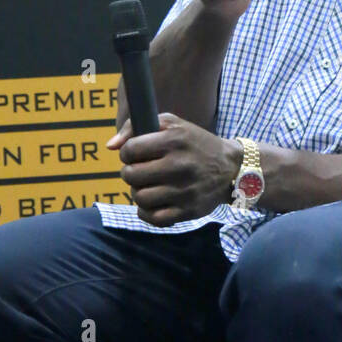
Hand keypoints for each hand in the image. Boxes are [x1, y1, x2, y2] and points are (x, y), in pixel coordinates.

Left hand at [108, 114, 242, 225]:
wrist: (230, 168)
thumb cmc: (195, 143)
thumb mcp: (172, 123)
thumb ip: (137, 126)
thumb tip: (111, 146)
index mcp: (174, 139)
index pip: (130, 150)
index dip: (127, 153)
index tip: (136, 155)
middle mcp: (180, 165)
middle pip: (131, 175)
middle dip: (131, 173)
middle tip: (141, 172)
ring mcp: (184, 190)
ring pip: (140, 198)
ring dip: (138, 192)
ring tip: (148, 186)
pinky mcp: (189, 210)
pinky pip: (154, 218)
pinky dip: (147, 212)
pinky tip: (154, 202)